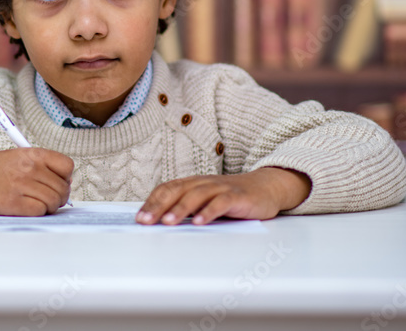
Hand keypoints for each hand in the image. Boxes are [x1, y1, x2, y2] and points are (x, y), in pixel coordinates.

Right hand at [0, 148, 73, 215]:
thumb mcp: (18, 157)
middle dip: (59, 198)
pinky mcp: (12, 203)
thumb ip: (41, 167)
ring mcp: (21, 185)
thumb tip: (64, 185)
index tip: (58, 183)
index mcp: (33, 154)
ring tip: (37, 205)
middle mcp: (29, 167)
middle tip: (48, 200)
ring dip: (49, 207)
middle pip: (62, 188)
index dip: (66, 178)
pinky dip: (37, 213)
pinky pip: (39, 211)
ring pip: (53, 201)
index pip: (67, 166)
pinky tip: (27, 209)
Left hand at [136, 167, 311, 224]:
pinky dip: (209, 211)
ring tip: (168, 222)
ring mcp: (221, 188)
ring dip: (180, 209)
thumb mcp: (206, 202)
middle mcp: (204, 183)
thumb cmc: (232, 198)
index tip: (139, 218)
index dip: (152, 202)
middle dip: (159, 206)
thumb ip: (187, 209)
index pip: (167, 189)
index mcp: (193, 183)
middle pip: (177, 191)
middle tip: (146, 221)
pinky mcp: (238, 196)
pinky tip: (199, 222)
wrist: (265, 187)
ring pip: (197, 195)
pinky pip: (221, 202)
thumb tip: (160, 223)